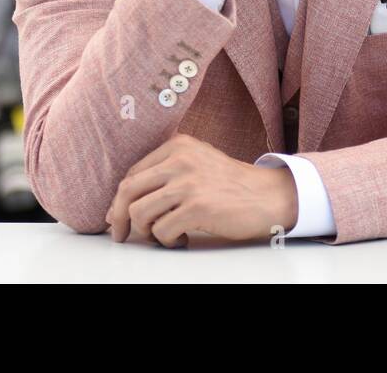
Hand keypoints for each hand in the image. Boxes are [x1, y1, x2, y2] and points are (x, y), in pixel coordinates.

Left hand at [106, 134, 297, 245]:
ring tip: (164, 234)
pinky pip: (162, 231)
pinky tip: (182, 239)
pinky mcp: (198, 207)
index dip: (120, 200)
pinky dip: (167, 241)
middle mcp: (180, 160)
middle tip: (120, 234)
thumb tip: (122, 205)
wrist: (268, 195)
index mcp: (178, 146)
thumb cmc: (231, 184)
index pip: (132, 174)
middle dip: (118, 217)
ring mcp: (189, 183)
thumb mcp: (198, 162)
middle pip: (127, 191)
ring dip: (146, 232)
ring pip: (140, 213)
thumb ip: (165, 173)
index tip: (118, 217)